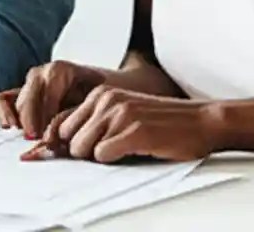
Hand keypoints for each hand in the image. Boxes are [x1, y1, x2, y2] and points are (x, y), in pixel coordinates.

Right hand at [0, 61, 109, 139]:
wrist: (104, 88)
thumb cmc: (103, 95)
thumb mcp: (97, 101)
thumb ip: (76, 115)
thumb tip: (55, 135)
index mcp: (60, 70)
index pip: (46, 93)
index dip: (46, 114)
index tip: (49, 134)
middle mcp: (42, 73)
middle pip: (28, 97)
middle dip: (31, 119)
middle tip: (36, 139)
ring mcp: (30, 82)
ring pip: (15, 100)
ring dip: (21, 120)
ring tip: (30, 137)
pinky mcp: (21, 93)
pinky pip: (3, 99)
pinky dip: (3, 111)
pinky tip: (9, 126)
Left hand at [23, 85, 222, 163]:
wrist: (202, 121)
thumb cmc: (160, 124)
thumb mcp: (121, 114)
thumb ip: (91, 124)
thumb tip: (51, 147)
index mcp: (99, 94)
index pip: (59, 123)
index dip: (62, 145)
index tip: (71, 153)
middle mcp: (105, 99)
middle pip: (67, 140)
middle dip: (84, 152)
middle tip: (112, 150)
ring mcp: (119, 113)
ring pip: (82, 149)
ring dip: (100, 157)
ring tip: (125, 148)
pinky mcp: (133, 130)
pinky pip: (103, 156)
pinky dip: (115, 160)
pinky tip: (136, 150)